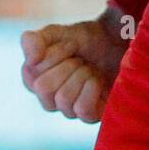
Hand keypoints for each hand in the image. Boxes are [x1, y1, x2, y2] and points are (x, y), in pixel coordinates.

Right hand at [20, 8, 129, 122]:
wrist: (117, 41)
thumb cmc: (84, 39)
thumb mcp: (56, 33)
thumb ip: (34, 40)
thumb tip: (31, 59)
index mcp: (35, 79)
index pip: (31, 71)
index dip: (54, 53)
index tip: (69, 44)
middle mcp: (49, 99)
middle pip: (43, 88)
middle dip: (67, 65)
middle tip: (80, 58)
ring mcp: (69, 110)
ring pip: (63, 99)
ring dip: (82, 75)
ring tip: (90, 68)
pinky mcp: (90, 116)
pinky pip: (83, 110)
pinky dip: (92, 89)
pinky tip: (98, 81)